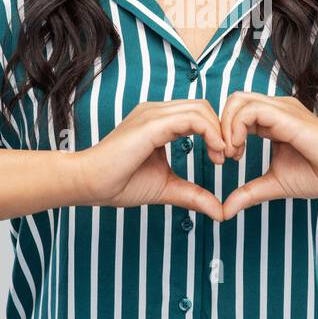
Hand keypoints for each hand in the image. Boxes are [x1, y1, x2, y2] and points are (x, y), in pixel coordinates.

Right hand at [72, 99, 226, 222]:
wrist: (89, 184)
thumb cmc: (119, 183)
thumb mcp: (167, 188)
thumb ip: (193, 195)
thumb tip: (220, 212)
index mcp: (159, 122)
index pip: (198, 114)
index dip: (216, 133)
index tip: (224, 159)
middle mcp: (156, 112)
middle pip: (203, 107)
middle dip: (222, 130)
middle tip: (228, 158)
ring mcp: (153, 114)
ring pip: (200, 108)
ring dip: (219, 132)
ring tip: (223, 157)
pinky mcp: (151, 124)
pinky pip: (191, 118)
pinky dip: (210, 133)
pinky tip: (215, 152)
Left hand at [218, 92, 317, 219]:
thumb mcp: (274, 184)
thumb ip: (249, 192)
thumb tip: (225, 211)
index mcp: (273, 120)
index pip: (237, 112)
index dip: (224, 133)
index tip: (224, 159)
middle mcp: (277, 109)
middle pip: (234, 100)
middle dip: (220, 125)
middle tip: (223, 155)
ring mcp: (282, 109)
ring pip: (238, 101)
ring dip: (226, 127)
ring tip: (231, 153)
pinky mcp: (288, 116)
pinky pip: (251, 111)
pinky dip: (236, 128)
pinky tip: (239, 150)